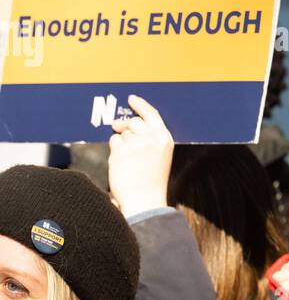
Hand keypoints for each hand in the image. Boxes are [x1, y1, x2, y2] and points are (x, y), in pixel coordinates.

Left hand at [108, 94, 174, 219]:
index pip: (151, 114)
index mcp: (164, 139)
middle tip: (119, 129)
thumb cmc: (152, 181)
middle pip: (134, 122)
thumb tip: (122, 123)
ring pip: (122, 133)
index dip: (140, 105)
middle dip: (126, 126)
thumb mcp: (160, 155)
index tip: (131, 99)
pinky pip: (113, 141)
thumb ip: (149, 137)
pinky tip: (122, 163)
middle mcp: (152, 139)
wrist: (145, 201)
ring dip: (122, 143)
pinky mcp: (121, 152)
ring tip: (129, 161)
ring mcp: (136, 144)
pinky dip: (115, 150)